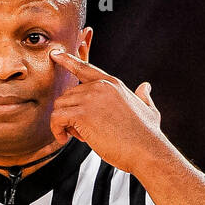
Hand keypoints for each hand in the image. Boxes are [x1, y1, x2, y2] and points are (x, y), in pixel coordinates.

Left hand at [48, 50, 163, 174]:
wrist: (147, 150)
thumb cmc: (147, 136)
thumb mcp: (148, 110)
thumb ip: (144, 96)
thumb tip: (145, 87)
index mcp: (113, 83)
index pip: (85, 68)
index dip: (68, 60)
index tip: (55, 54)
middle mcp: (100, 86)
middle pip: (67, 95)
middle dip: (70, 114)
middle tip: (82, 132)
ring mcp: (91, 98)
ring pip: (59, 106)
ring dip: (64, 123)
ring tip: (80, 136)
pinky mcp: (83, 115)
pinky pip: (56, 118)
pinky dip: (56, 130)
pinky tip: (65, 139)